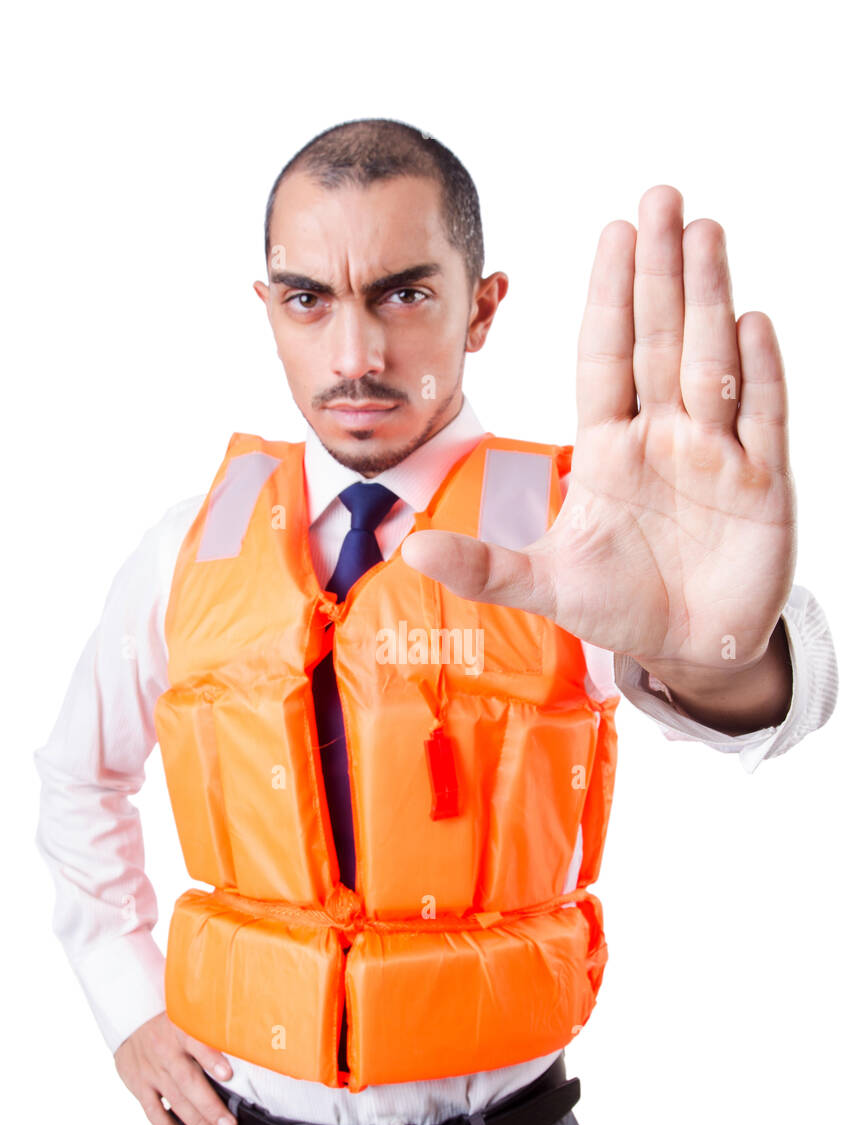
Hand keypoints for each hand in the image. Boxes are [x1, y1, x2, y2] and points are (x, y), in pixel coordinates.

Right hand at [114, 1011, 236, 1124]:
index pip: (197, 1043)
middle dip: (210, 1107)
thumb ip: (209, 1031)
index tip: (228, 1075)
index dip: (211, 1059)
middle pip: (189, 1081)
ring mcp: (152, 1070)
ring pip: (175, 1100)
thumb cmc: (170, 1023)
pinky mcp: (139, 1085)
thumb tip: (245, 1044)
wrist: (128, 1020)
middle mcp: (166, 1051)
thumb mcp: (188, 1016)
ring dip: (196, 1122)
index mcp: (181, 1030)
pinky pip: (152, 1110)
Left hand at [401, 186, 796, 678]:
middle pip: (661, 340)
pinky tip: (752, 322)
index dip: (611, 296)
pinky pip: (762, 419)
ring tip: (705, 232)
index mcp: (609, 448)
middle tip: (661, 197)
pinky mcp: (763, 486)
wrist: (689, 649)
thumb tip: (411, 552)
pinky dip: (759, 373)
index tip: (613, 233)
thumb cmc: (621, 606)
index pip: (607, 356)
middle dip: (661, 271)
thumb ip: (486, 567)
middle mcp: (663, 437)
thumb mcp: (547, 587)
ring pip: (711, 362)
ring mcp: (716, 456)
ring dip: (709, 299)